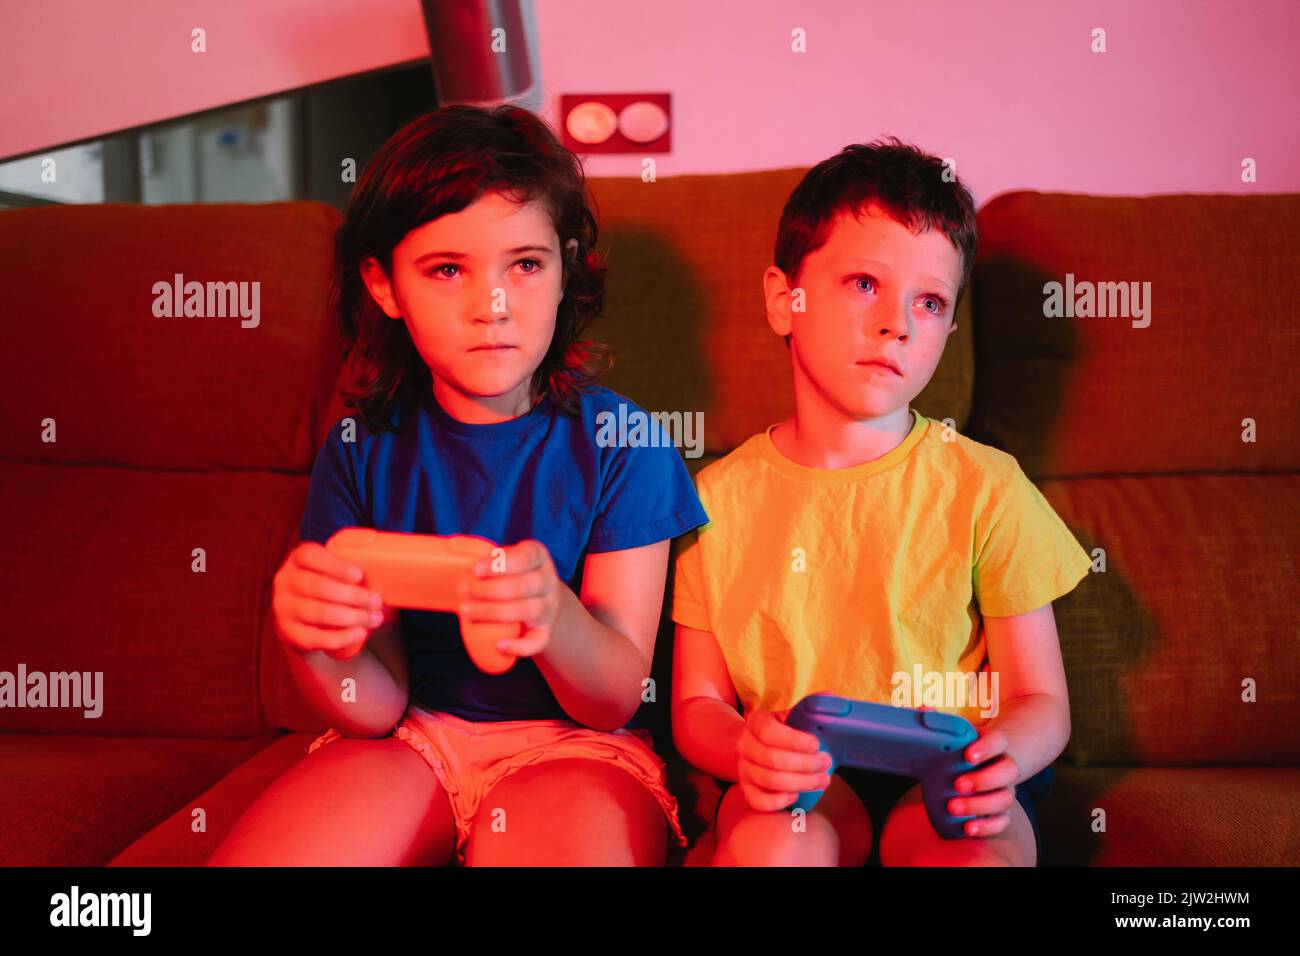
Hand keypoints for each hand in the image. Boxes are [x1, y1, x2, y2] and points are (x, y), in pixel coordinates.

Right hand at [272, 542, 387, 660]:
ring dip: (352, 617)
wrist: (299, 616)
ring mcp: (284, 608)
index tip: (359, 576)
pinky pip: (316, 638)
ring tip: (374, 618)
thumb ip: (350, 565)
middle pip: (319, 587)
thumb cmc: (325, 585)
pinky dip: (341, 637)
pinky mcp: (289, 632)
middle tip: (376, 602)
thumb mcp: (330, 569)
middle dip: (353, 596)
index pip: (310, 556)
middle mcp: (286, 581)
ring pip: (320, 613)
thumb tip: (383, 568)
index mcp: (297, 559)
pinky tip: (360, 633)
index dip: (336, 565)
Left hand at [456, 538, 558, 659]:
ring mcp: (549, 607)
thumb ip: (486, 557)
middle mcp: (548, 581)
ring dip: (493, 612)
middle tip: (462, 591)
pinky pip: (538, 641)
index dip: (499, 565)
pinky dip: (519, 646)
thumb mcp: (506, 559)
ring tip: (466, 611)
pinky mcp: (546, 630)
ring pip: (526, 611)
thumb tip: (452, 553)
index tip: (474, 570)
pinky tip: (499, 644)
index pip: (524, 558)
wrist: (541, 598)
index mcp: (538, 557)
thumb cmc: (513, 575)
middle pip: (522, 586)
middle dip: (488, 590)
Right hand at [735, 707, 833, 812]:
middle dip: (806, 765)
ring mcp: (743, 769)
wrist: (756, 746)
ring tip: (823, 780)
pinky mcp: (746, 789)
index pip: (769, 732)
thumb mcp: (792, 716)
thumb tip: (832, 698)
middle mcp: (745, 745)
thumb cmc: (782, 732)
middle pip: (773, 760)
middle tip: (827, 763)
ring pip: (770, 781)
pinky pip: (758, 801)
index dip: (795, 741)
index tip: (817, 745)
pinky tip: (797, 796)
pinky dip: (778, 801)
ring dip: (801, 783)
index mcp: (756, 722)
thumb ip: (811, 708)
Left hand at [948, 723, 1019, 837]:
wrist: (975, 767)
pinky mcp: (1000, 812)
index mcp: (993, 745)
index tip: (968, 754)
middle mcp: (1003, 767)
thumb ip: (940, 724)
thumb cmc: (961, 750)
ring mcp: (1005, 790)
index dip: (987, 747)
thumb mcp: (954, 736)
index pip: (999, 741)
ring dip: (980, 805)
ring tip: (953, 806)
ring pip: (1004, 799)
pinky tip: (968, 828)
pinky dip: (987, 827)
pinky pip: (1002, 821)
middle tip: (958, 784)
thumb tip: (924, 711)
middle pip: (1008, 771)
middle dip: (984, 779)